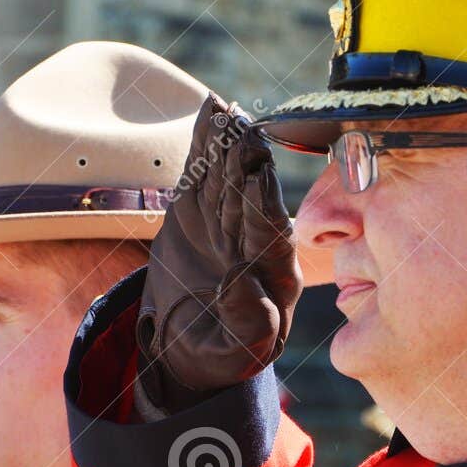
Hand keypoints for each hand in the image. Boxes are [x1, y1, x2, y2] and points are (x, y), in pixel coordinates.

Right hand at [136, 96, 302, 408]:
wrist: (191, 346)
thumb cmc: (220, 357)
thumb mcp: (236, 355)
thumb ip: (249, 328)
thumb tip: (244, 286)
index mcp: (275, 276)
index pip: (270, 235)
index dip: (262, 205)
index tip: (258, 176)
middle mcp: (257, 242)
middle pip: (252, 196)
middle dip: (247, 162)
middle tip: (242, 128)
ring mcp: (229, 221)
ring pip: (229, 177)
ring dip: (228, 143)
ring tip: (223, 109)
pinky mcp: (201, 211)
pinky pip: (204, 172)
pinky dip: (204, 143)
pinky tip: (208, 111)